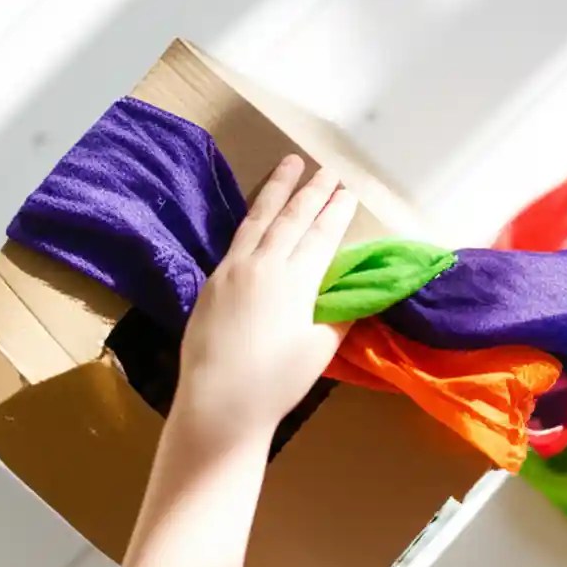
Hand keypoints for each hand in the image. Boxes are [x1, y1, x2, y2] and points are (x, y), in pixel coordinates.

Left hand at [175, 154, 357, 441]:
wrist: (218, 402)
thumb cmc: (276, 382)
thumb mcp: (320, 349)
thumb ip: (338, 315)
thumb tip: (353, 293)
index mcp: (295, 281)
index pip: (322, 235)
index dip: (337, 211)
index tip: (348, 191)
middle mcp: (263, 265)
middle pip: (292, 218)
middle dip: (312, 191)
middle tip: (327, 168)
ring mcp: (233, 269)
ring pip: (259, 218)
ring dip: (277, 189)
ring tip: (290, 164)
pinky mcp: (213, 281)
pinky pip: (238, 237)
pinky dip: (253, 217)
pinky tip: (259, 210)